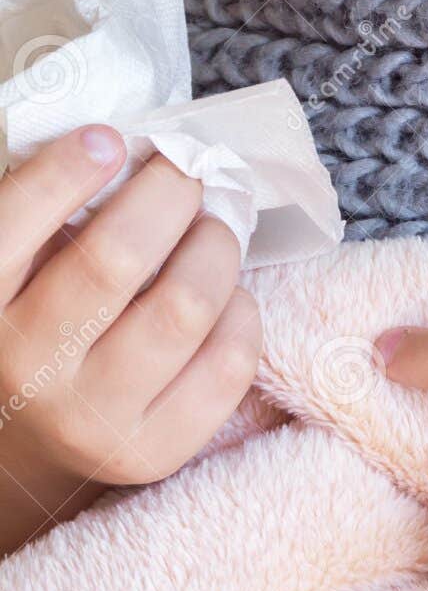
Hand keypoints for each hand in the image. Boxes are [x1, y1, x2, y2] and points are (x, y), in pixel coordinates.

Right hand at [0, 125, 261, 556]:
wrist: (33, 446)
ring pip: (186, 305)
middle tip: (188, 171)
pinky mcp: (151, 451)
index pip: (9, 229)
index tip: (109, 139)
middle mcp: (24, 367)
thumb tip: (126, 145)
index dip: (62, 174)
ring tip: (212, 231)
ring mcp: (88, 418)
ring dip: (215, 247)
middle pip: (116, 257)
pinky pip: (227, 359)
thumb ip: (54, 215)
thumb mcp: (24, 268)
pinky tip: (223, 301)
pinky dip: (241, 312)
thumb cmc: (40, 324)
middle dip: (170, 193)